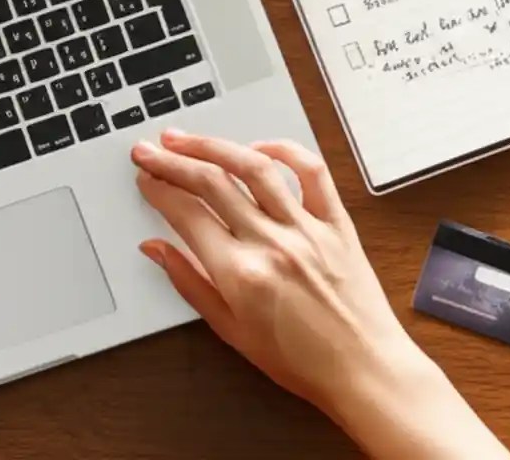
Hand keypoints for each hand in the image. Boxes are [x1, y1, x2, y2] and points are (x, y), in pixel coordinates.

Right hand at [131, 130, 509, 459]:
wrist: (365, 371)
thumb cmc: (300, 361)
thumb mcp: (229, 331)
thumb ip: (189, 282)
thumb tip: (155, 248)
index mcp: (240, 274)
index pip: (186, 214)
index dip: (158, 189)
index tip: (145, 177)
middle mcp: (272, 243)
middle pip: (211, 182)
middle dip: (172, 160)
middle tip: (150, 149)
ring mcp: (307, 229)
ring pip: (253, 167)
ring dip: (214, 145)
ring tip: (188, 138)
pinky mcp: (337, 224)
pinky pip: (312, 173)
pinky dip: (284, 151)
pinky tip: (259, 148)